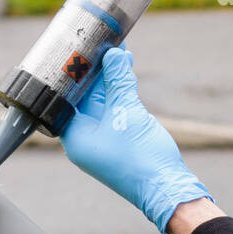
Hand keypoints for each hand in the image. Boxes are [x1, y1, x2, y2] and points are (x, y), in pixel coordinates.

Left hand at [60, 46, 214, 233]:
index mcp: (75, 137)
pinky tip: (126, 71)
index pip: (65, 97)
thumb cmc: (141, 158)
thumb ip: (119, 82)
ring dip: (111, 78)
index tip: (78, 50)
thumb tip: (113, 55)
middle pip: (83, 97)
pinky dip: (120, 92)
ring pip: (102, 101)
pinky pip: (115, 110)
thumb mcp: (128, 112)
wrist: (167, 188)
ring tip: (119, 51)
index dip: (72, 72)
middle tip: (102, 45)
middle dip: (95, 71)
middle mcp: (85, 138)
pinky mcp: (120, 138)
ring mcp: (103, 139)